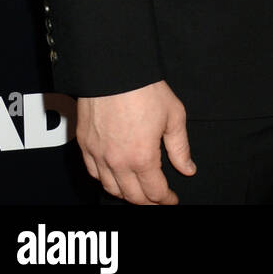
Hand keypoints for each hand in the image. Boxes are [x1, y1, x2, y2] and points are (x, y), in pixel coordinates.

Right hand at [76, 80, 193, 203]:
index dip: (165, 199)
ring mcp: (98, 156)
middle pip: (131, 196)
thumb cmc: (146, 90)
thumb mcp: (174, 116)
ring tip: (138, 192)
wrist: (114, 71)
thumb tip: (188, 169)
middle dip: (147, 202)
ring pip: (110, 189)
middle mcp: (117, 162)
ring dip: (125, 195)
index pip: (154, 191)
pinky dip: (105, 181)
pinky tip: (114, 177)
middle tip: (157, 200)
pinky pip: (93, 174)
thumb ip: (180, 147)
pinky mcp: (84, 146)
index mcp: (142, 157)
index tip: (171, 200)